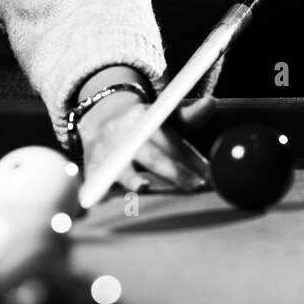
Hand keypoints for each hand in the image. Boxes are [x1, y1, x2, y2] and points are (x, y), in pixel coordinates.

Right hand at [78, 92, 216, 194]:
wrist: (100, 121)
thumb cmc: (144, 126)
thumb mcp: (163, 117)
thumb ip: (189, 115)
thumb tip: (211, 102)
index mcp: (145, 119)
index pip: (170, 139)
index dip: (190, 156)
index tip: (208, 172)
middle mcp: (126, 135)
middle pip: (151, 155)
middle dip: (173, 171)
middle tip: (196, 185)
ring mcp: (108, 151)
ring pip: (121, 167)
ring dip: (131, 178)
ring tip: (143, 186)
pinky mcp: (92, 166)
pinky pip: (95, 179)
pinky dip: (99, 190)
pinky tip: (103, 200)